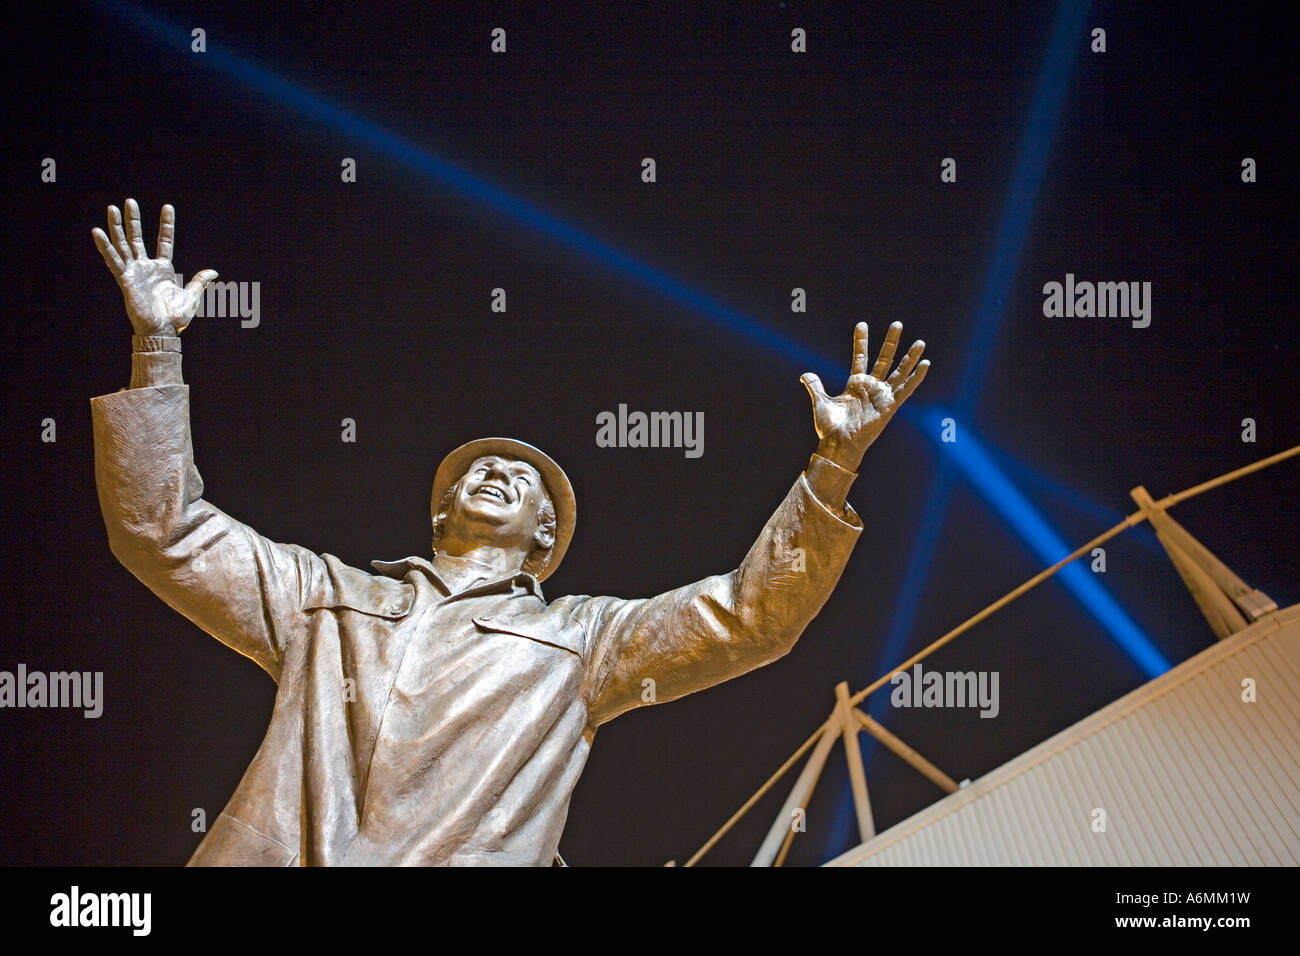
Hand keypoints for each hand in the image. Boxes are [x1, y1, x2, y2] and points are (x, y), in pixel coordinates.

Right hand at [92, 198, 217, 336]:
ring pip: (123, 244)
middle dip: (133, 220)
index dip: (166, 225)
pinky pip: (113, 260)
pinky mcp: (125, 279)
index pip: (165, 241)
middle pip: (138, 238)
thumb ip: (200, 281)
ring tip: (112, 208)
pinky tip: (97, 232)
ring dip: (117, 227)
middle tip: (130, 201)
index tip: (167, 207)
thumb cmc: (176, 317)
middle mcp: (147, 267)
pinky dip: (105, 247)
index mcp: (164, 269)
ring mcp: (135, 271)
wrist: (162, 331)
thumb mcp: (191, 296)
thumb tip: (214, 271)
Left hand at [801, 322, 928, 471]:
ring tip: (920, 342)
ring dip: (909, 357)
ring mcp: (882, 395)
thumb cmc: (830, 427)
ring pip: (899, 371)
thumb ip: (815, 386)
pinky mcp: (889, 405)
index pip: (860, 357)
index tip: (862, 324)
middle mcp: (871, 387)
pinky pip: (906, 389)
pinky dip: (916, 378)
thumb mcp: (821, 401)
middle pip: (884, 359)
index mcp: (855, 384)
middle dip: (890, 342)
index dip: (861, 341)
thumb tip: (805, 374)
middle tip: (897, 324)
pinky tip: (925, 365)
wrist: (838, 444)